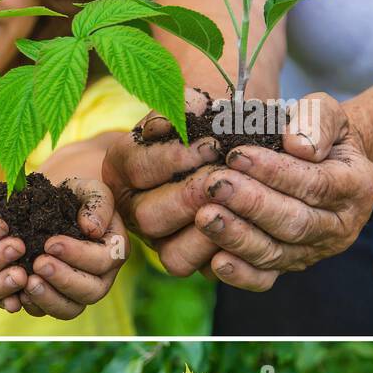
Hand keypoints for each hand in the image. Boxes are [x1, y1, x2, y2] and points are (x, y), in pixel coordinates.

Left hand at [15, 174, 129, 319]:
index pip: (103, 261)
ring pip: (70, 309)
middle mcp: (100, 277)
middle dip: (63, 279)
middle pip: (90, 292)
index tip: (50, 243)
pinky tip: (17, 292)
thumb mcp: (89, 189)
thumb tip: (92, 229)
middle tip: (38, 263)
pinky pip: (46, 311)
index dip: (78, 255)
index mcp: (114, 251)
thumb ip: (97, 203)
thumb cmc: (75, 197)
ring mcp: (78, 292)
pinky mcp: (55, 299)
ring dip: (48, 299)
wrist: (53, 208)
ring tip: (27, 281)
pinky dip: (32, 305)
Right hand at [103, 89, 223, 277]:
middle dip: (190, 196)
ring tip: (239, 205)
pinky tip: (249, 229)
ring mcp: (160, 239)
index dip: (174, 158)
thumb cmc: (216, 117)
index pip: (137, 167)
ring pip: (171, 255)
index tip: (212, 144)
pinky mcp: (187, 257)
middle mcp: (134, 208)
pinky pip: (199, 270)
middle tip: (225, 179)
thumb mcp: (200, 102)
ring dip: (208, 231)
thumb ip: (188, 103)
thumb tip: (184, 112)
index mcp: (123, 166)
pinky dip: (224, 256)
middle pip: (146, 216)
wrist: (236, 138)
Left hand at [194, 93, 372, 290]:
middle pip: (294, 222)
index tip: (237, 155)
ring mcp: (314, 251)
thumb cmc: (317, 134)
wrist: (323, 162)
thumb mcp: (326, 113)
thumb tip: (298, 145)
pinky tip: (215, 262)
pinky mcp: (288, 266)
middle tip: (213, 185)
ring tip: (205, 217)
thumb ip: (316, 121)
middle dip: (251, 204)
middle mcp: (340, 226)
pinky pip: (265, 279)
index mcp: (356, 186)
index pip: (315, 184)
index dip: (275, 172)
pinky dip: (240, 275)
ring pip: (276, 252)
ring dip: (237, 237)